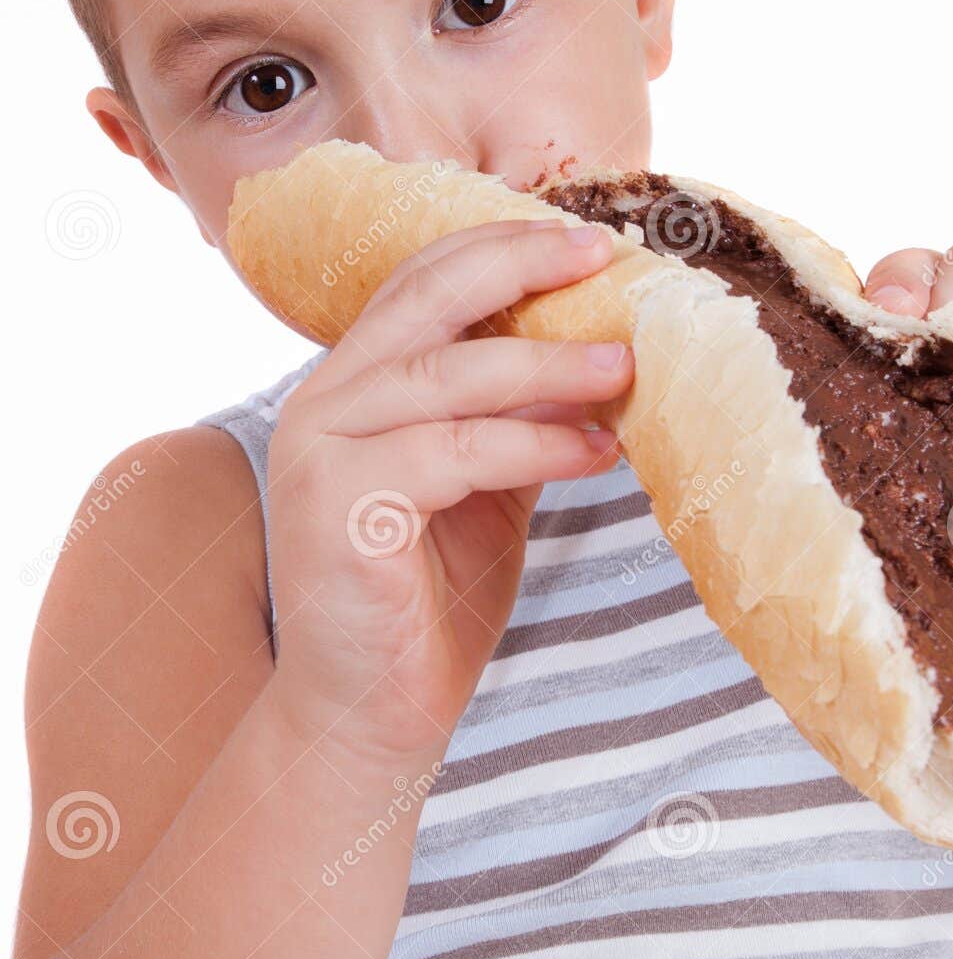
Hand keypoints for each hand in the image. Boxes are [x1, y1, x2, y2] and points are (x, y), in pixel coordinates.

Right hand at [264, 219, 633, 762]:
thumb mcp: (486, 487)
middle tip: (609, 260)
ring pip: (447, 373)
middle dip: (522, 267)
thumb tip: (600, 355)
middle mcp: (323, 402)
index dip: (503, 247)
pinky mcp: (340, 509)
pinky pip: (453, 451)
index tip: (590, 239)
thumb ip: (517, 418)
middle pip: (426, 298)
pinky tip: (597, 454)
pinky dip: (534, 444)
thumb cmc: (427, 601)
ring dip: (549, 367)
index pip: (422, 280)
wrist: (367, 718)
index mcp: (351, 385)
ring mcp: (321, 452)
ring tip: (627, 370)